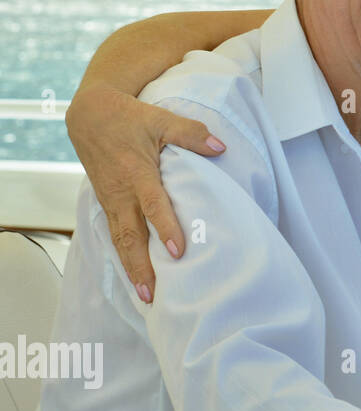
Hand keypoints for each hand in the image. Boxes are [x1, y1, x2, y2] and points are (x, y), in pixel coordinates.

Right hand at [65, 82, 224, 302]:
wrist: (89, 115)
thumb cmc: (129, 117)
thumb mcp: (161, 118)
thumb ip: (191, 133)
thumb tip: (221, 147)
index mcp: (136, 172)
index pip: (153, 205)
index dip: (165, 228)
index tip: (177, 252)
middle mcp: (121, 193)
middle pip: (130, 235)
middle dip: (141, 266)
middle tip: (154, 293)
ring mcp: (111, 200)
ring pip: (120, 240)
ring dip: (132, 268)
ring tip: (146, 295)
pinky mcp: (107, 203)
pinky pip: (115, 234)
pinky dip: (124, 255)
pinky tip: (136, 275)